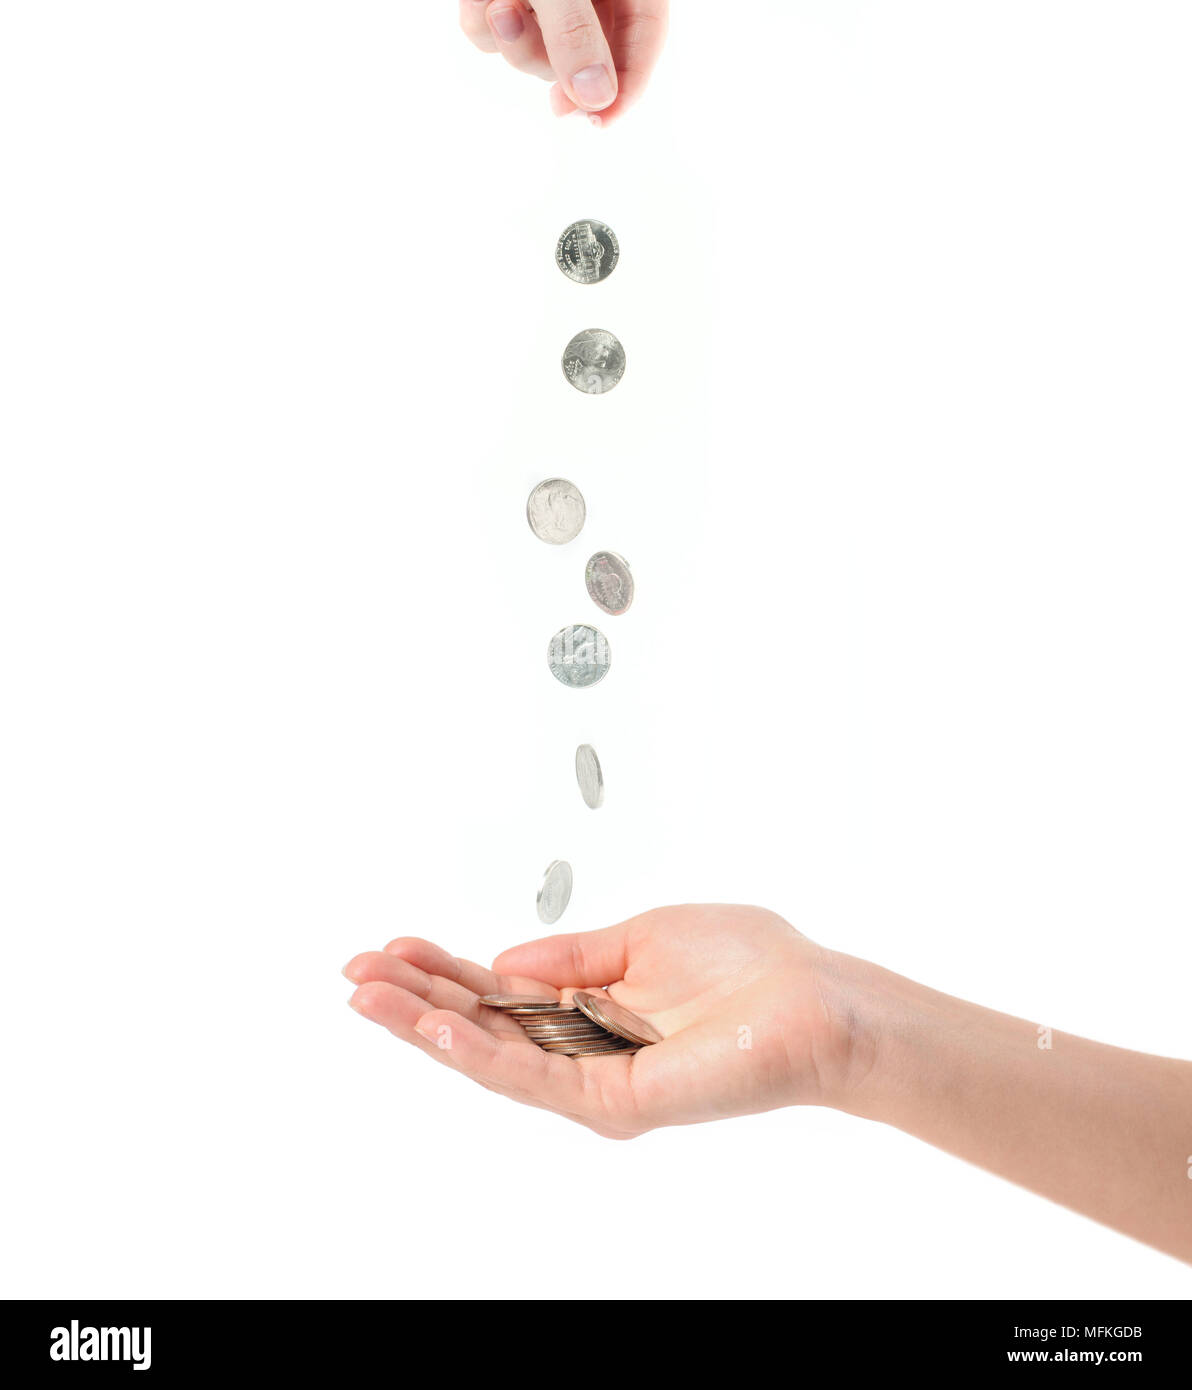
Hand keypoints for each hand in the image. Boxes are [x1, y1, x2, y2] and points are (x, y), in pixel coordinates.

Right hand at [343, 905, 856, 1137]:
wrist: (817, 1001)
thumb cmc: (750, 965)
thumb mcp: (641, 937)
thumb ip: (570, 955)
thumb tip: (502, 961)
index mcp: (590, 1006)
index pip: (497, 993)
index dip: (442, 970)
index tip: (391, 946)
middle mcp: (585, 1048)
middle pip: (482, 1027)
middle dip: (415, 998)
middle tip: (356, 972)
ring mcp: (596, 1080)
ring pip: (492, 1057)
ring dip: (427, 1025)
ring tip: (372, 996)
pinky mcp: (614, 1100)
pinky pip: (534, 1075)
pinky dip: (479, 1049)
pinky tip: (434, 1025)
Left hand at [458, 1, 668, 126]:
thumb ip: (575, 31)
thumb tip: (593, 97)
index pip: (645, 41)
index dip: (626, 87)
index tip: (601, 120)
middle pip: (584, 59)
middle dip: (547, 58)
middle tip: (519, 28)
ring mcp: (548, 1)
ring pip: (534, 54)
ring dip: (510, 40)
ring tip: (497, 1)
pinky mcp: (506, 2)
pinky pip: (494, 37)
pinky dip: (480, 23)